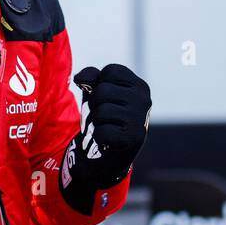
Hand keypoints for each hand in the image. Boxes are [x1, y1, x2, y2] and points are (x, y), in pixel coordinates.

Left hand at [59, 64, 150, 213]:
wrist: (107, 153)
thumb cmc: (104, 118)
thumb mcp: (96, 93)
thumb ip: (89, 77)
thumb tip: (81, 79)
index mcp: (139, 85)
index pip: (110, 70)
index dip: (99, 84)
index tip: (106, 98)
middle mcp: (144, 100)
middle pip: (102, 90)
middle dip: (95, 104)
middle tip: (104, 117)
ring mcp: (140, 119)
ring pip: (101, 111)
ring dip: (96, 121)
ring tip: (106, 127)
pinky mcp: (133, 139)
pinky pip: (102, 131)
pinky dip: (99, 137)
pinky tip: (108, 140)